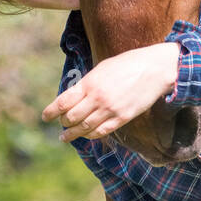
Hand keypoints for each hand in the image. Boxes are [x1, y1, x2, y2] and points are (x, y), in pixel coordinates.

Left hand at [42, 43, 180, 142]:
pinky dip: (91, 135)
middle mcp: (97, 98)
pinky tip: (86, 135)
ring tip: (65, 137)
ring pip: (85, 128)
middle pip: (72, 117)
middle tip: (60, 124)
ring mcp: (110, 110)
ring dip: (73, 133)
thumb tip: (73, 96)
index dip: (52, 111)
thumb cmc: (127, 64)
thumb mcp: (102, 68)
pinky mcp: (123, 118)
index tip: (45, 116)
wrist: (154, 69)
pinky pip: (102, 131)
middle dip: (63, 122)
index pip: (63, 102)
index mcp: (90, 83)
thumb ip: (87, 83)